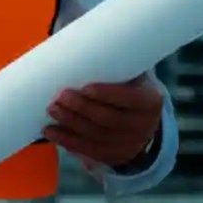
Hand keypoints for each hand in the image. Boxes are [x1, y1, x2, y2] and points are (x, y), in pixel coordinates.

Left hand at [43, 74, 161, 168]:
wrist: (138, 115)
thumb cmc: (125, 84)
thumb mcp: (129, 73)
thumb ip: (112, 64)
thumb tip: (76, 46)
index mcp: (150, 101)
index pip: (130, 99)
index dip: (107, 94)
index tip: (85, 87)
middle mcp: (145, 125)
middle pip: (110, 120)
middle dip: (82, 109)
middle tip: (60, 96)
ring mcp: (131, 144)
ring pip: (97, 137)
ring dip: (71, 125)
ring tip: (52, 111)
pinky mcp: (115, 156)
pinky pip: (90, 151)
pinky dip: (68, 142)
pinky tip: (51, 132)